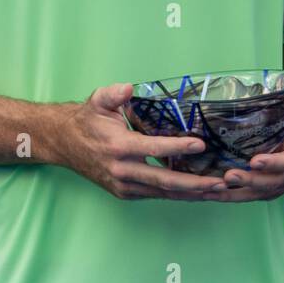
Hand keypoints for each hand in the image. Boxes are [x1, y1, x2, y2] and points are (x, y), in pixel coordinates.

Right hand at [55, 83, 227, 200]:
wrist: (64, 144)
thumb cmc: (87, 120)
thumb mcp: (98, 101)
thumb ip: (113, 94)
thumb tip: (128, 88)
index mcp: (119, 146)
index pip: (154, 148)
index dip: (178, 148)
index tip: (201, 145)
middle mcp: (122, 170)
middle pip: (164, 180)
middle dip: (194, 183)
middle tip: (219, 182)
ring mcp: (124, 185)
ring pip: (163, 192)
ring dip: (191, 193)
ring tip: (216, 190)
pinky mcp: (125, 192)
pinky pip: (155, 194)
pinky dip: (177, 194)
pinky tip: (197, 191)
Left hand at [209, 92, 283, 201]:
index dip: (274, 163)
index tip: (255, 161)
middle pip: (271, 182)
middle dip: (250, 181)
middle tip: (228, 176)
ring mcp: (280, 185)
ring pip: (258, 193)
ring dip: (235, 194)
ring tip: (213, 189)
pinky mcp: (268, 191)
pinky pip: (249, 197)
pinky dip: (230, 197)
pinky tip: (211, 194)